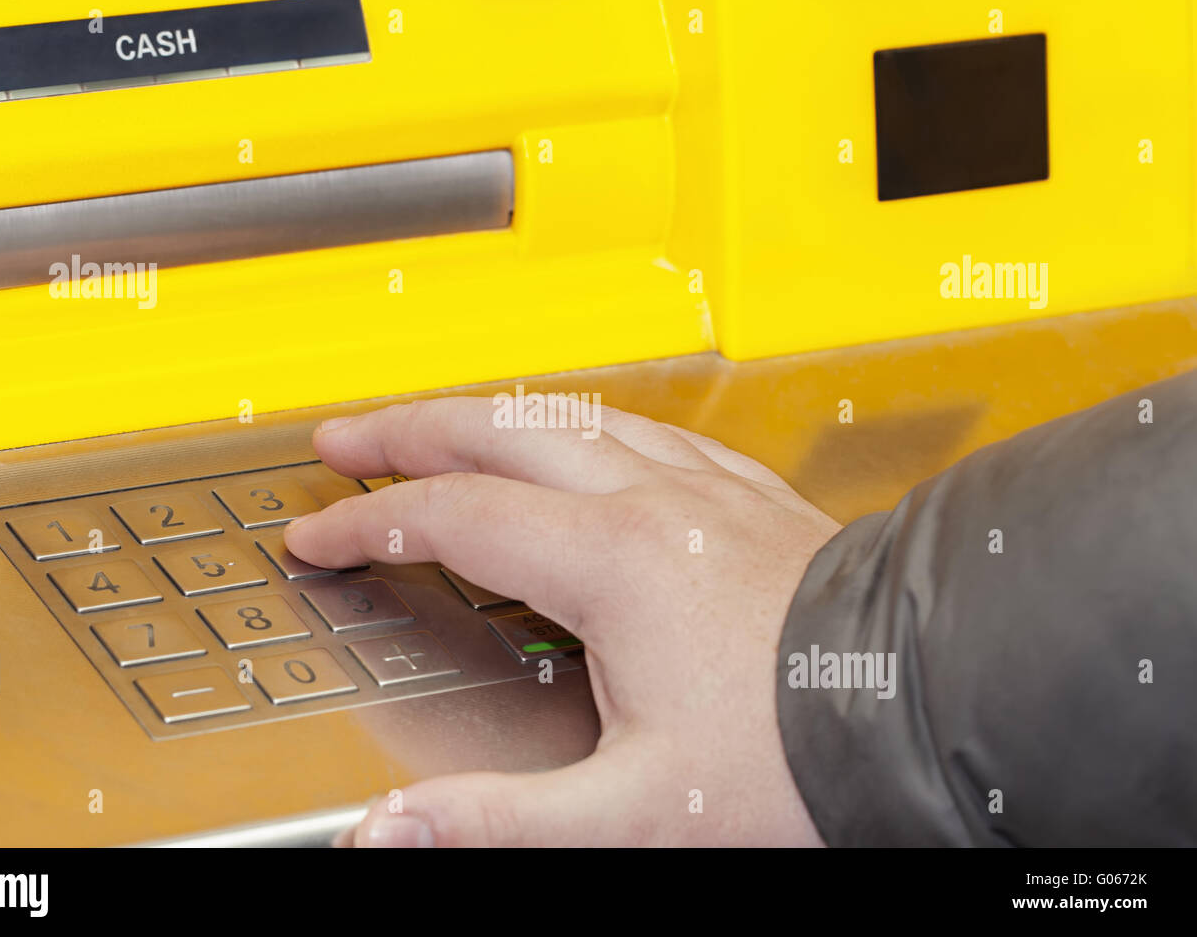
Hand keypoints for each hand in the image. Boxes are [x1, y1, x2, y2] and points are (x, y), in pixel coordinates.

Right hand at [283, 397, 838, 845]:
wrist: (926, 713)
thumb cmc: (800, 757)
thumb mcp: (635, 812)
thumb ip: (499, 818)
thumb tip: (391, 831)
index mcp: (614, 564)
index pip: (452, 517)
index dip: (369, 522)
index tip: (317, 536)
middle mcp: (657, 504)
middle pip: (501, 432)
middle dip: (408, 428)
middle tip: (346, 436)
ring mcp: (708, 491)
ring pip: (574, 417)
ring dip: (492, 412)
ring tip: (442, 419)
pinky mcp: (751, 498)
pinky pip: (650, 430)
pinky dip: (585, 424)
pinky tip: (588, 436)